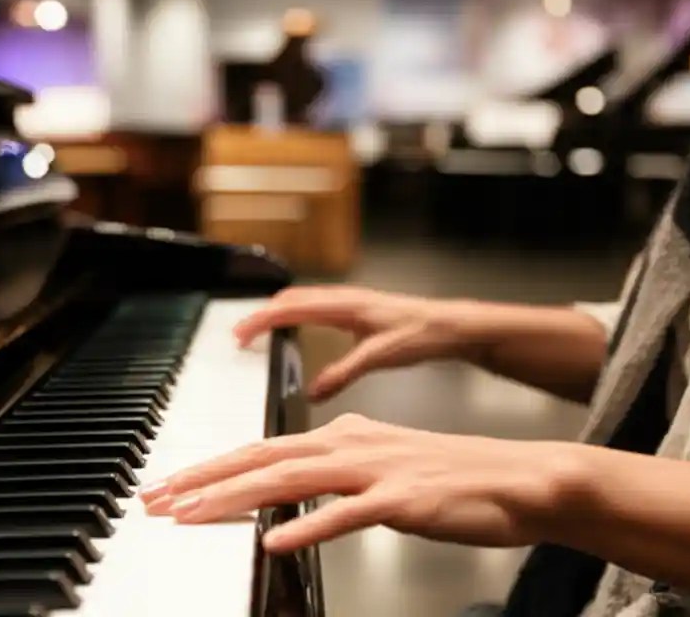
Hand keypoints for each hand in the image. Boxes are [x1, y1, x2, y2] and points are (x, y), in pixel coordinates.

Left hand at [141, 413, 578, 552]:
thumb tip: (287, 493)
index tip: (168, 487)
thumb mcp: (380, 469)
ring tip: (191, 515)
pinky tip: (273, 540)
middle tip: (156, 498)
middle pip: (261, 457)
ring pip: (289, 478)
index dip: (209, 467)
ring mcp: (376, 469)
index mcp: (342, 436)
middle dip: (202, 478)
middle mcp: (351, 444)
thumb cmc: (452, 480)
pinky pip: (345, 515)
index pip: (261, 448)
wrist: (520, 479)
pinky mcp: (402, 499)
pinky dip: (306, 526)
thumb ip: (332, 477)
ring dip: (234, 497)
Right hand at [232, 287, 493, 400]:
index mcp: (342, 306)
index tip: (239, 335)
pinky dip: (295, 314)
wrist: (450, 325)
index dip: (260, 321)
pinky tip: (298, 329)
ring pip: (302, 300)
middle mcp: (342, 298)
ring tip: (258, 330)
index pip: (289, 309)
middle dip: (261, 315)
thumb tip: (312, 392)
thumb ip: (343, 374)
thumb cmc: (420, 334)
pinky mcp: (357, 309)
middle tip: (239, 336)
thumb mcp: (379, 357)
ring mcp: (349, 301)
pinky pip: (315, 305)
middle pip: (290, 300)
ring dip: (277, 312)